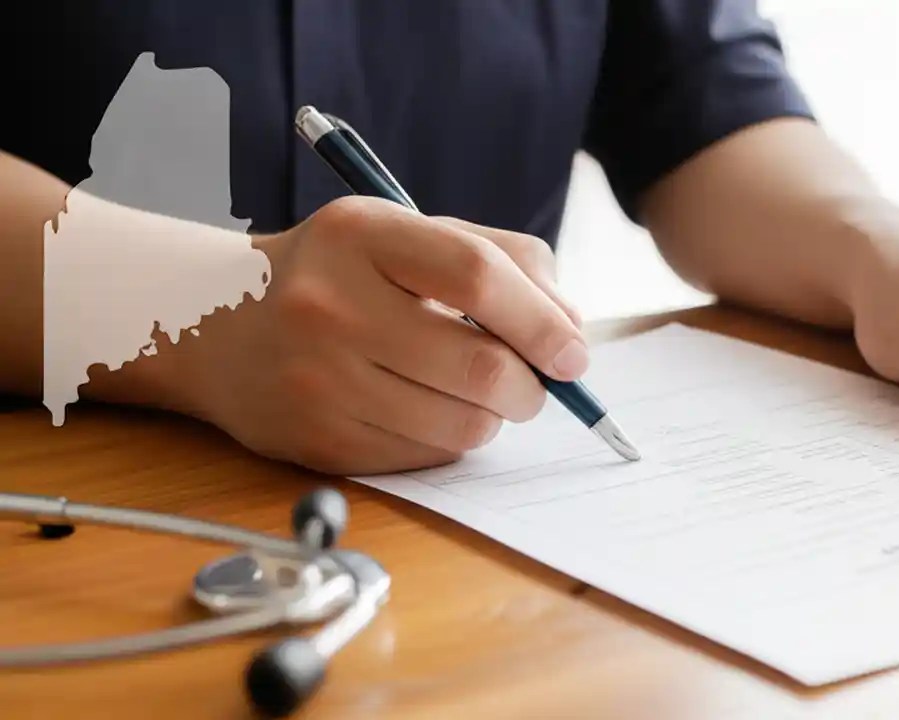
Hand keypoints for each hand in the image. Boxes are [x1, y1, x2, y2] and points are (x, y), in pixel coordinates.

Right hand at [174, 197, 584, 473]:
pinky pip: (425, 458)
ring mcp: (318, 380)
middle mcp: (330, 306)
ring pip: (461, 425)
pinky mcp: (316, 442)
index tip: (573, 353)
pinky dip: (449, 439)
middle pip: (480, 365)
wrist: (217, 323)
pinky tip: (426, 410)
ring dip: (494, 416)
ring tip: (477, 393)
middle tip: (535, 383)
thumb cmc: (343, 273)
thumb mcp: (410, 234)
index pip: (477, 276)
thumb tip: (571, 331)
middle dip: (531, 386)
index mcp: (362, 236)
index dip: (543, 321)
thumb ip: (504, 260)